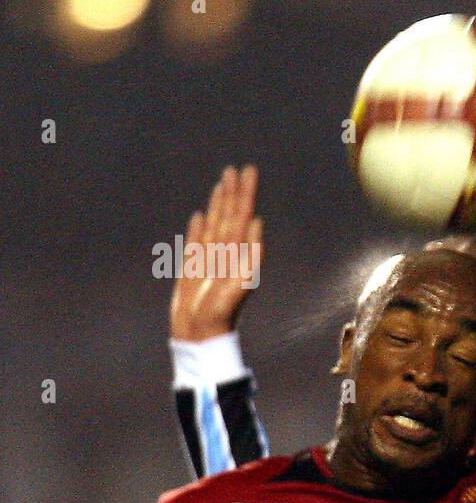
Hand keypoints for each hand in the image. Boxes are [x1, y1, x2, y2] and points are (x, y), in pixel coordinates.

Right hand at [170, 164, 261, 340]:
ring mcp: (209, 259)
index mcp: (238, 252)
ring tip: (222, 184)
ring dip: (219, 204)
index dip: (245, 194)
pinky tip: (201, 215)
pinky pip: (196, 242)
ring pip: (214, 224)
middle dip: (234, 192)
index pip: (242, 215)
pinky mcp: (192, 268)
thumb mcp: (239, 284)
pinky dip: (198, 228)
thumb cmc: (221, 313)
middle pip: (230, 215)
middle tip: (237, 169)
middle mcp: (225, 253)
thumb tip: (257, 223)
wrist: (201, 333)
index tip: (247, 172)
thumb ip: (250, 255)